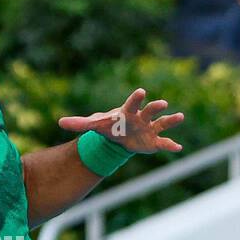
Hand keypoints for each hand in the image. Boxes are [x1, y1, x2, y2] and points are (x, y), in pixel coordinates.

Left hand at [57, 88, 183, 154]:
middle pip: (150, 110)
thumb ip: (79, 124)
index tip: (141, 91)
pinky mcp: (153, 140)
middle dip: (155, 107)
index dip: (137, 98)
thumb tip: (59, 122)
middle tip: (162, 103)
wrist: (118, 137)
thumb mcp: (94, 125)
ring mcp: (149, 128)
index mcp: (128, 111)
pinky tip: (179, 149)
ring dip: (171, 120)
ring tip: (180, 117)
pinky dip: (170, 145)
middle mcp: (141, 117)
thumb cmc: (108, 127)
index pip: (132, 103)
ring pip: (162, 123)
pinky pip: (163, 142)